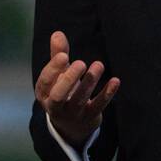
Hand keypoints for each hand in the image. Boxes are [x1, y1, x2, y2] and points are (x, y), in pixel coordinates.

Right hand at [35, 30, 118, 148]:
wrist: (72, 126)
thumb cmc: (63, 92)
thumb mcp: (58, 75)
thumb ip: (57, 55)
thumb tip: (57, 33)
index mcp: (44, 93)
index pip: (44, 82)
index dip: (53, 69)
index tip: (64, 55)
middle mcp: (55, 106)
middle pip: (59, 96)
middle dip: (69, 79)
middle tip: (80, 63)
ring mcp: (72, 114)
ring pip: (80, 100)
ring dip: (89, 82)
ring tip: (99, 65)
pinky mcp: (89, 118)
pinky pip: (98, 106)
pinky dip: (107, 94)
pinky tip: (116, 80)